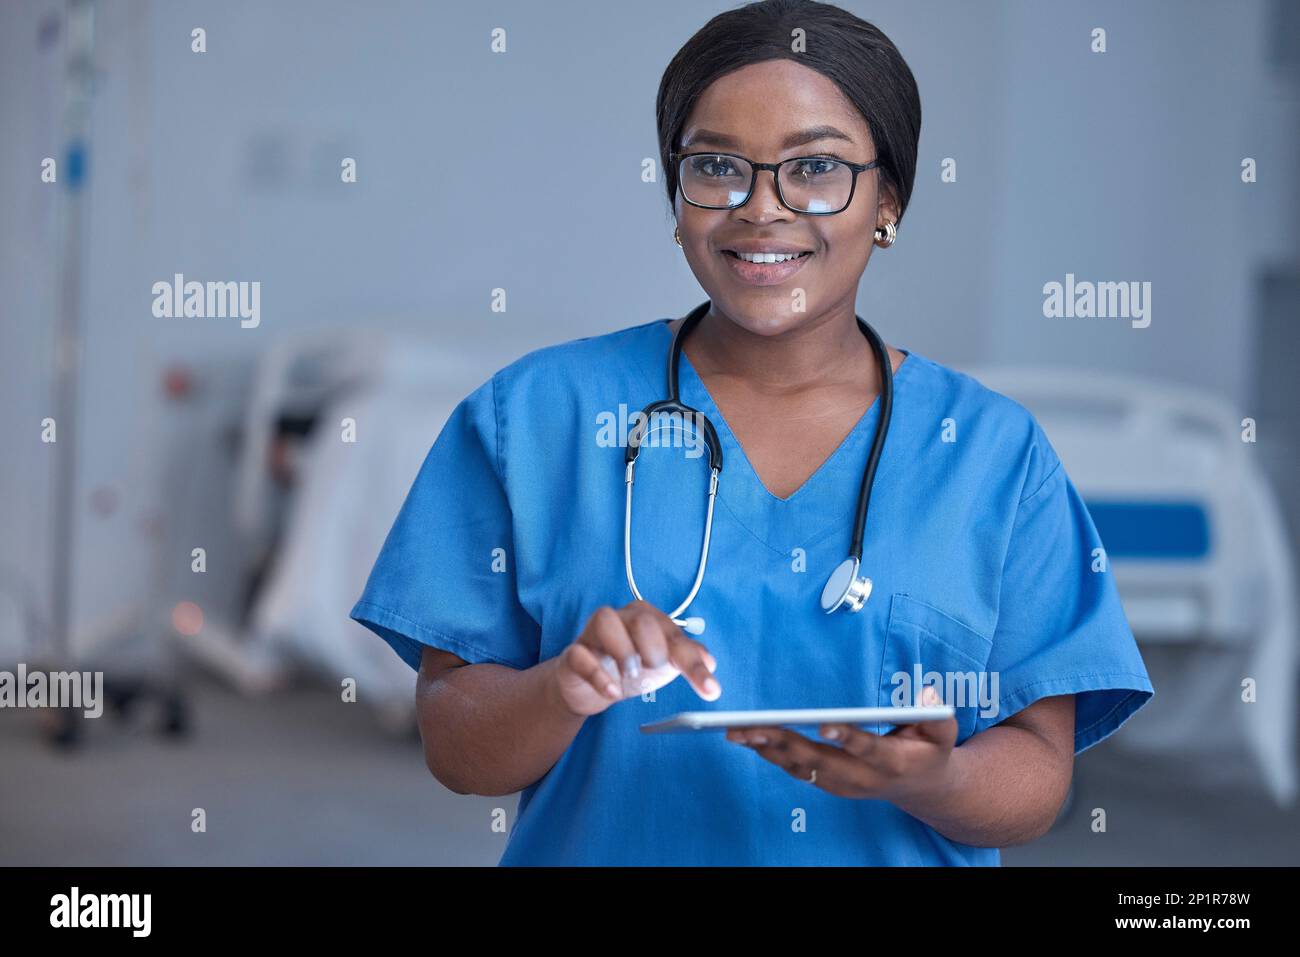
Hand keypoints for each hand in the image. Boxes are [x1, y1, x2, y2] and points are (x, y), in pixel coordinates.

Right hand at [550, 600, 720, 716]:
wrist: (589, 686)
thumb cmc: (629, 668)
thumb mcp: (663, 665)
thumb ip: (687, 660)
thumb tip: (710, 662)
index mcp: (648, 618)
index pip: (676, 635)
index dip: (695, 663)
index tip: (711, 690)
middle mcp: (621, 618)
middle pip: (642, 620)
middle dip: (655, 649)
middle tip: (655, 670)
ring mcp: (593, 634)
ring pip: (606, 621)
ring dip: (624, 651)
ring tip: (632, 675)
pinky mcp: (574, 653)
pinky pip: (580, 654)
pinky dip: (598, 674)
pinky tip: (612, 691)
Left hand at [724, 686, 956, 802]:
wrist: (923, 787)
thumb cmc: (931, 749)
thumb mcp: (943, 731)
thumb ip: (937, 713)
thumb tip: (928, 693)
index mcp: (892, 761)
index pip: (867, 748)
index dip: (847, 737)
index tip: (824, 724)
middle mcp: (863, 777)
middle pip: (819, 761)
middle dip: (783, 743)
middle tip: (751, 727)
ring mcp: (844, 784)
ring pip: (800, 769)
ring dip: (766, 750)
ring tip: (736, 732)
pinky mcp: (829, 784)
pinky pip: (796, 771)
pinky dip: (770, 755)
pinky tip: (747, 739)